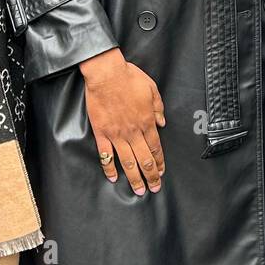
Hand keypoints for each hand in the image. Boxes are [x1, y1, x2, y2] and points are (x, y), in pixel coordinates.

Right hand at [80, 47, 165, 194]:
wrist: (106, 74)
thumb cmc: (129, 78)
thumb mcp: (151, 89)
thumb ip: (158, 107)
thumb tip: (162, 123)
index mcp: (147, 121)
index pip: (156, 147)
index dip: (159, 162)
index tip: (161, 172)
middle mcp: (133, 131)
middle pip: (145, 159)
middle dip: (151, 176)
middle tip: (154, 188)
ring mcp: (117, 134)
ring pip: (128, 162)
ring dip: (134, 178)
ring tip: (138, 190)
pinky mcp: (102, 133)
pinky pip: (106, 155)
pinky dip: (109, 168)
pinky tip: (113, 178)